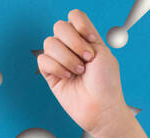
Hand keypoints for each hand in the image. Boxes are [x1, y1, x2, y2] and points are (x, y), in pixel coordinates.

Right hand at [37, 10, 128, 137]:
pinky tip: (67, 77)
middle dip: (74, 42)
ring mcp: (60, 60)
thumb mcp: (102, 52)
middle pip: (59, 27)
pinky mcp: (50, 75)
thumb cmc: (106, 83)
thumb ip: (84, 34)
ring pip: (49, 43)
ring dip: (66, 58)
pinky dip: (56, 67)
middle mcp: (71, 47)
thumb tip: (65, 29)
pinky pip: (42, 60)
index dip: (80, 24)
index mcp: (86, 38)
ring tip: (78, 72)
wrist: (101, 108)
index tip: (92, 42)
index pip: (74, 17)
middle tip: (87, 60)